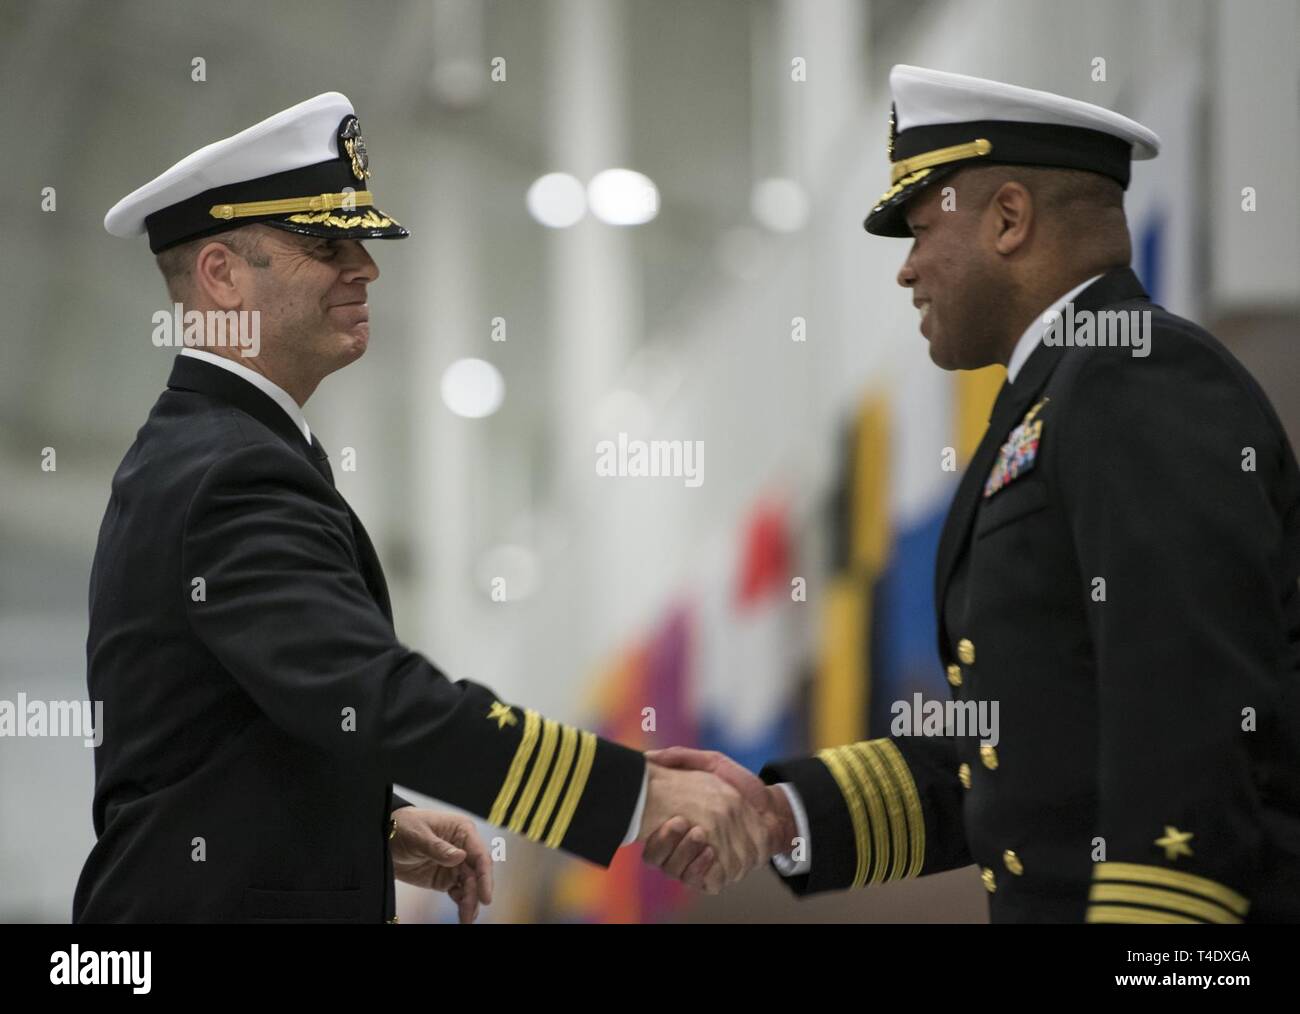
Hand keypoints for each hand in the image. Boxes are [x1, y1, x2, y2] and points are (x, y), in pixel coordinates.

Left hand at [389, 808, 493, 922]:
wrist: (386, 838)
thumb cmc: (405, 827)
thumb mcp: (419, 835)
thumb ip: (438, 848)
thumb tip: (460, 857)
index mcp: (462, 831)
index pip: (480, 855)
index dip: (485, 876)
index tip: (486, 896)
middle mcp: (464, 848)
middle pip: (477, 874)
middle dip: (477, 894)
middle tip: (472, 913)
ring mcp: (455, 865)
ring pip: (470, 886)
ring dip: (470, 902)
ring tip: (466, 920)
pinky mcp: (445, 878)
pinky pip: (459, 893)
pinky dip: (462, 904)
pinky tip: (463, 915)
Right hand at [640, 748, 796, 891]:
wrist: (770, 807)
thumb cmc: (738, 786)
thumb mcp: (712, 764)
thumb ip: (681, 757)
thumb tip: (648, 757)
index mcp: (674, 830)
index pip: (652, 848)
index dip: (655, 838)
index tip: (672, 816)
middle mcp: (683, 852)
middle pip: (662, 863)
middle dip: (667, 845)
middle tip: (681, 822)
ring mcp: (700, 866)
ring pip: (680, 874)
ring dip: (686, 856)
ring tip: (699, 833)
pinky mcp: (719, 877)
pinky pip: (706, 882)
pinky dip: (703, 870)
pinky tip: (710, 852)